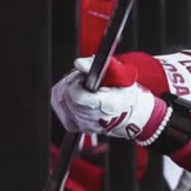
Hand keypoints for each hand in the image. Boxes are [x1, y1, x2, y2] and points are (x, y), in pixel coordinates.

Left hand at [51, 57, 167, 143]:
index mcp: (107, 105)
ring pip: (61, 102)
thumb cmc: (124, 94)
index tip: (83, 77)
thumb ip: (98, 66)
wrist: (130, 116)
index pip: (78, 96)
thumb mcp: (119, 75)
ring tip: (79, 86)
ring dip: (67, 90)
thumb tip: (79, 64)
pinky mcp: (76, 127)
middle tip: (81, 80)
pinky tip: (73, 96)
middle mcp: (94, 118)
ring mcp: (84, 125)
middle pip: (68, 97)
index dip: (76, 82)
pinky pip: (61, 110)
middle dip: (72, 84)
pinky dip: (63, 100)